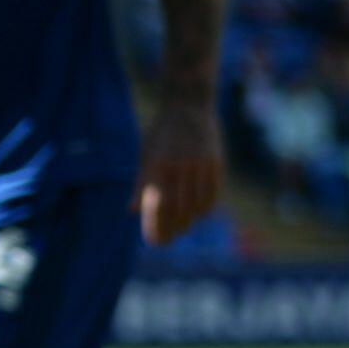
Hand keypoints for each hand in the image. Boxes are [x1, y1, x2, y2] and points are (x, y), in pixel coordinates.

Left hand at [139, 98, 224, 244]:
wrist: (189, 106)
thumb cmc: (162, 132)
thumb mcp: (146, 153)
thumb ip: (142, 183)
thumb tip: (132, 210)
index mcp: (158, 164)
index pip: (158, 206)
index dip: (156, 227)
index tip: (154, 242)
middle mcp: (179, 167)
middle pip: (178, 210)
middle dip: (172, 229)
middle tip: (166, 240)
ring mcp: (200, 166)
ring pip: (197, 206)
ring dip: (188, 221)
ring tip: (180, 229)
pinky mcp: (216, 164)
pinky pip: (212, 196)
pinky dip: (204, 209)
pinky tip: (196, 214)